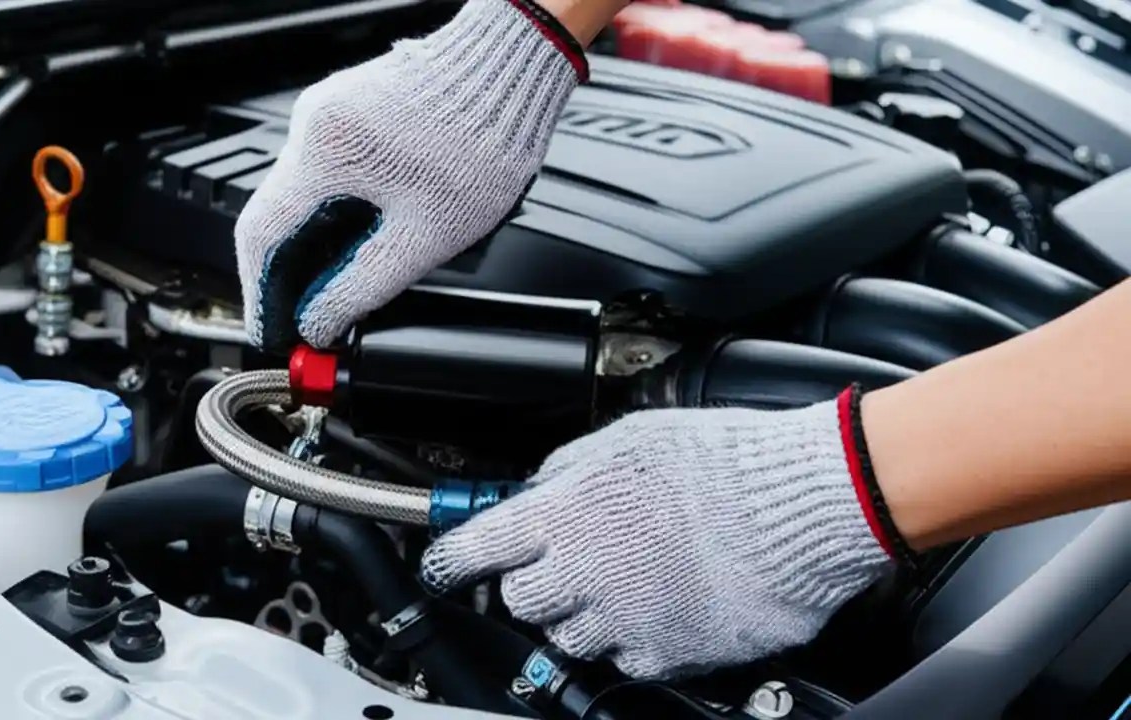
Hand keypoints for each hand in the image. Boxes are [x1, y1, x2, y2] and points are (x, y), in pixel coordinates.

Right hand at [233, 0, 586, 350]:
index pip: (260, 235)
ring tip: (332, 289)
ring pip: (299, 194)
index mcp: (323, 153)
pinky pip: (323, 172)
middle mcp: (313, 124)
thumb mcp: (423, 236)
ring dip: (310, 245)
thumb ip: (363, 286)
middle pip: (274, 214)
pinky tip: (355, 240)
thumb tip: (320, 322)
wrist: (511, 74)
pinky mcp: (350, 110)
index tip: (270, 329)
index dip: (260, 293)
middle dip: (285, 275)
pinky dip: (330, 213)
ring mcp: (329, 112)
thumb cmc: (483, 138)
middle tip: (303, 320)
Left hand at [421, 393, 893, 678]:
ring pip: (566, 635)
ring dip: (583, 611)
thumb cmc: (723, 463)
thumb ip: (569, 469)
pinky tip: (660, 601)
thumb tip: (539, 487)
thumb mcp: (629, 439)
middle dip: (533, 581)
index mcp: (563, 513)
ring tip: (629, 577)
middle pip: (518, 600)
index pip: (474, 549)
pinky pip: (620, 657)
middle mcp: (581, 573)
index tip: (446, 564)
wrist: (799, 510)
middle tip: (569, 558)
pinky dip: (630, 635)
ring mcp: (619, 620)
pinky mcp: (660, 656)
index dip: (452, 559)